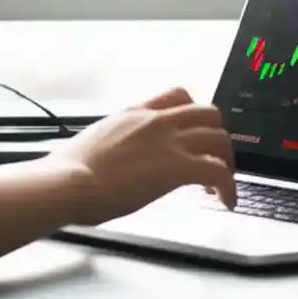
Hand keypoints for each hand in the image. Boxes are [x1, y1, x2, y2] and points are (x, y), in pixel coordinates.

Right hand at [49, 88, 236, 225]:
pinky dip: (229, 187)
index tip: (195, 133)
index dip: (194, 114)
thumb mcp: (95, 142)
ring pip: (219, 138)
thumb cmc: (69, 172)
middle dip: (216, 136)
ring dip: (226, 160)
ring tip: (221, 184)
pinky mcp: (178, 168)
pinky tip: (226, 202)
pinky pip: (219, 172)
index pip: (177, 96)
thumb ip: (114, 143)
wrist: (68, 182)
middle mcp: (156, 121)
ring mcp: (170, 142)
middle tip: (213, 159)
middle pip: (208, 113)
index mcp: (135, 113)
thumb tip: (113, 158)